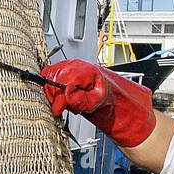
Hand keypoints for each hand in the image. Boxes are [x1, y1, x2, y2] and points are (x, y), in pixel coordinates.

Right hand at [40, 59, 155, 147]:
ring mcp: (73, 67)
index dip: (58, 94)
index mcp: (88, 70)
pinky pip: (54, 77)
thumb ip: (81, 100)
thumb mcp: (97, 104)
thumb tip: (66, 96)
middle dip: (55, 93)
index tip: (59, 108)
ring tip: (65, 102)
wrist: (121, 103)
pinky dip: (54, 88)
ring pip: (51, 75)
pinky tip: (64, 98)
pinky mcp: (69, 73)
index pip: (62, 78)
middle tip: (62, 107)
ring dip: (54, 91)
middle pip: (54, 74)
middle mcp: (79, 65)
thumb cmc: (113, 102)